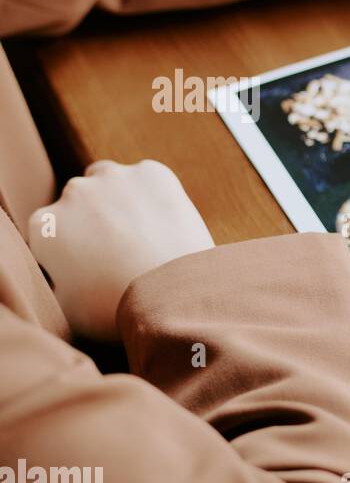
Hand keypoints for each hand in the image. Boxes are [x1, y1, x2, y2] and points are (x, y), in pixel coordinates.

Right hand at [28, 160, 214, 341]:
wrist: (172, 294)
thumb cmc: (116, 310)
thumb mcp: (64, 308)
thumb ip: (54, 279)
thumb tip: (62, 274)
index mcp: (43, 225)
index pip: (53, 231)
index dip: (73, 250)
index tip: (94, 266)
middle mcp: (72, 192)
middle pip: (80, 203)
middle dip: (95, 222)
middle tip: (123, 251)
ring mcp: (113, 177)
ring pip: (110, 181)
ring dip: (120, 200)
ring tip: (145, 234)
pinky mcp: (152, 172)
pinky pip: (149, 178)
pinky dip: (155, 195)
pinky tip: (166, 222)